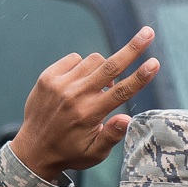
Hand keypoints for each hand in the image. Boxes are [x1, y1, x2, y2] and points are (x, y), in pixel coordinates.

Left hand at [9, 27, 159, 182]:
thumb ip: (112, 136)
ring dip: (104, 67)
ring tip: (101, 85)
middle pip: (110, 67)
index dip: (141, 76)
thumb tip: (127, 119)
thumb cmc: (70, 151)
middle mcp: (75, 96)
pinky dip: (83, 65)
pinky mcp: (47, 77)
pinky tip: (81, 82)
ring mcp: (59, 84)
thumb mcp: (94, 153)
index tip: (155, 62)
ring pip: (93, 60)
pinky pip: (74, 59)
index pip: (121, 92)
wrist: (32, 149)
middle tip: (148, 32)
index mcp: (89, 114)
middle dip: (132, 48)